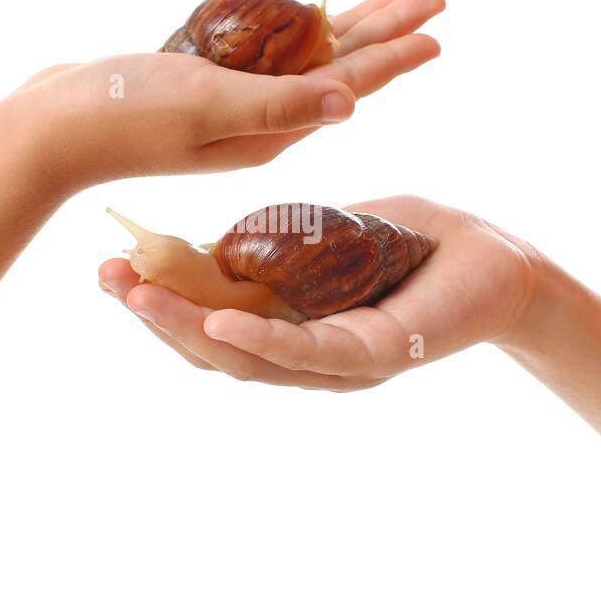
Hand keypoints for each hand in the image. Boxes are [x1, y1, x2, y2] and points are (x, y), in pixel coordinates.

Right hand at [18, 0, 444, 182]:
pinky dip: (292, 30)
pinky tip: (304, 16)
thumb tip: (353, 99)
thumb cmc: (124, 118)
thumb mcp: (209, 107)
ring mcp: (231, 107)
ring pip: (305, 58)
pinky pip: (264, 55)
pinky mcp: (201, 88)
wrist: (49, 130)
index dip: (396, 53)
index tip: (438, 27)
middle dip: (385, 31)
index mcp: (272, 132)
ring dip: (346, 27)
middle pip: (340, 68)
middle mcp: (260, 123)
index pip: (350, 86)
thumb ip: (279, 103)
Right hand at [98, 196, 536, 390]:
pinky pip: (309, 352)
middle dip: (153, 318)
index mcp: (290, 329)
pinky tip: (215, 319)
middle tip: (103, 279)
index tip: (109, 265)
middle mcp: (307, 359)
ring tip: (135, 299)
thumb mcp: (324, 235)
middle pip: (215, 351)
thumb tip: (216, 242)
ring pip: (250, 359)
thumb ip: (273, 244)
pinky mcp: (378, 357)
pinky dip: (258, 338)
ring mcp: (341, 366)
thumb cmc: (413, 244)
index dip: (157, 302)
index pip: (210, 326)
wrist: (497, 258)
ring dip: (187, 330)